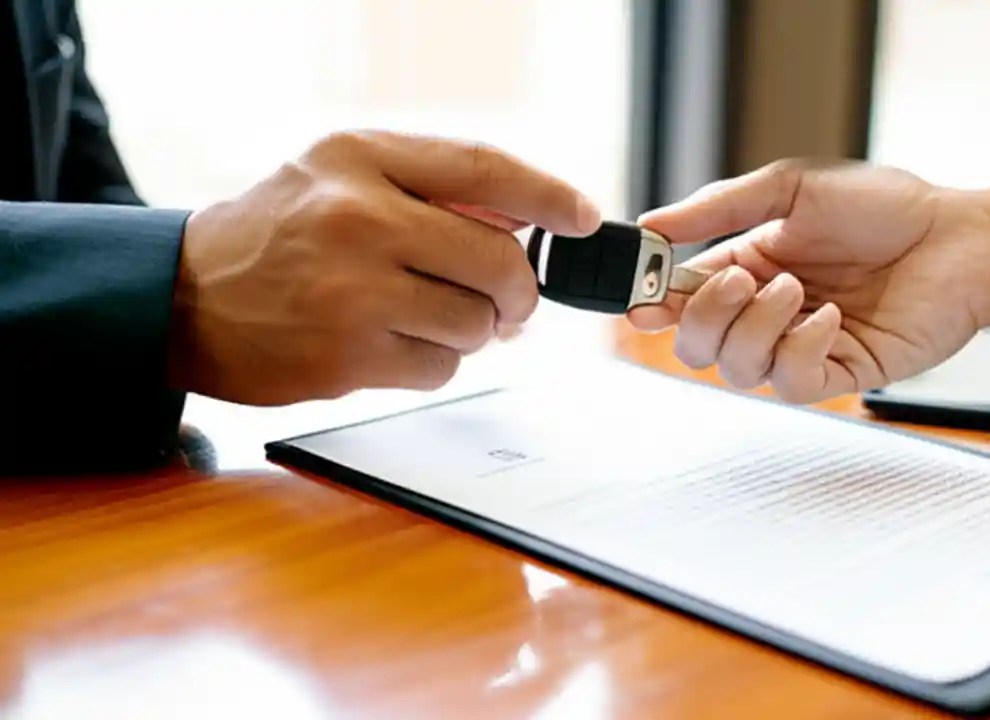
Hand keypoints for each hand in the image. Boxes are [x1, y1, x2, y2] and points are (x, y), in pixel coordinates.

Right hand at [168, 130, 599, 404]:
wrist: (181, 297)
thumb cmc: (276, 234)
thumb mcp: (339, 175)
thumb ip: (428, 185)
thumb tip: (526, 219)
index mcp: (359, 159)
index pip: (482, 168)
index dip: (548, 194)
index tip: (584, 217)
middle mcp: (359, 219)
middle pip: (497, 260)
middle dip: (519, 290)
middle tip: (512, 301)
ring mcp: (352, 293)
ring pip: (476, 323)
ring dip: (473, 328)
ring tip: (430, 315)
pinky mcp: (347, 359)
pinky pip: (441, 367)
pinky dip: (436, 360)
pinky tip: (396, 343)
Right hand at [627, 160, 989, 402]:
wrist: (963, 234)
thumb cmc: (887, 208)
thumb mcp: (792, 188)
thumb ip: (720, 207)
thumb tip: (651, 226)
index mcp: (747, 269)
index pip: (679, 299)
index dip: (651, 302)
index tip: (640, 294)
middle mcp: (768, 314)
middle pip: (697, 347)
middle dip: (702, 317)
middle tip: (739, 279)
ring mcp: (803, 346)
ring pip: (737, 370)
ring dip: (755, 327)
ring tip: (797, 288)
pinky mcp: (841, 372)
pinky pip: (791, 383)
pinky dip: (800, 348)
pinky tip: (831, 317)